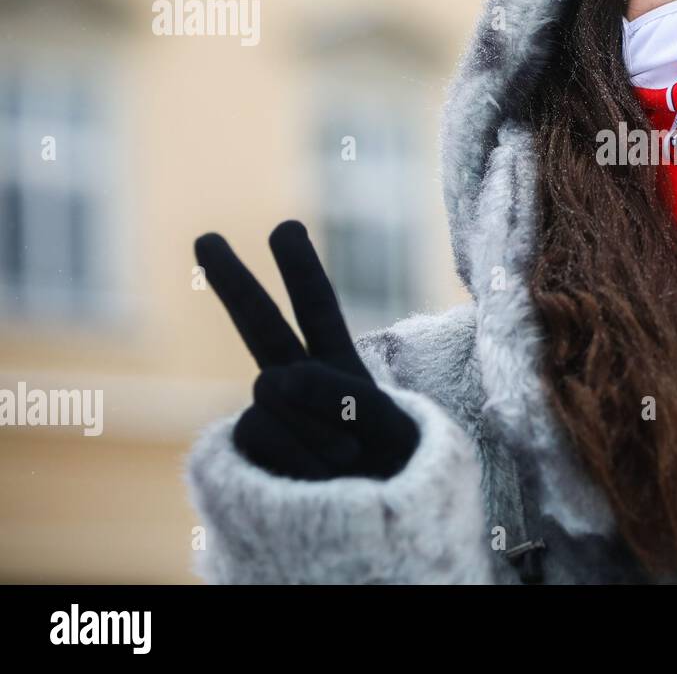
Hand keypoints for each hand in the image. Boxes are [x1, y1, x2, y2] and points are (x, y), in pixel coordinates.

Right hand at [195, 220, 418, 479]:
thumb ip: (338, 390)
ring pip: (271, 389)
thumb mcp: (387, 422)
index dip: (301, 272)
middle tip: (206, 236)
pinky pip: (261, 431)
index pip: (317, 312)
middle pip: (260, 325)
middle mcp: (297, 385)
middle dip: (233, 282)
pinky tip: (317, 476)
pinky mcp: (251, 451)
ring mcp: (271, 417)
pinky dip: (295, 451)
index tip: (284, 226)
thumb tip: (275, 377)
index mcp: (338, 367)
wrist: (377, 526)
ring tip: (346, 456)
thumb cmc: (393, 471)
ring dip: (314, 423)